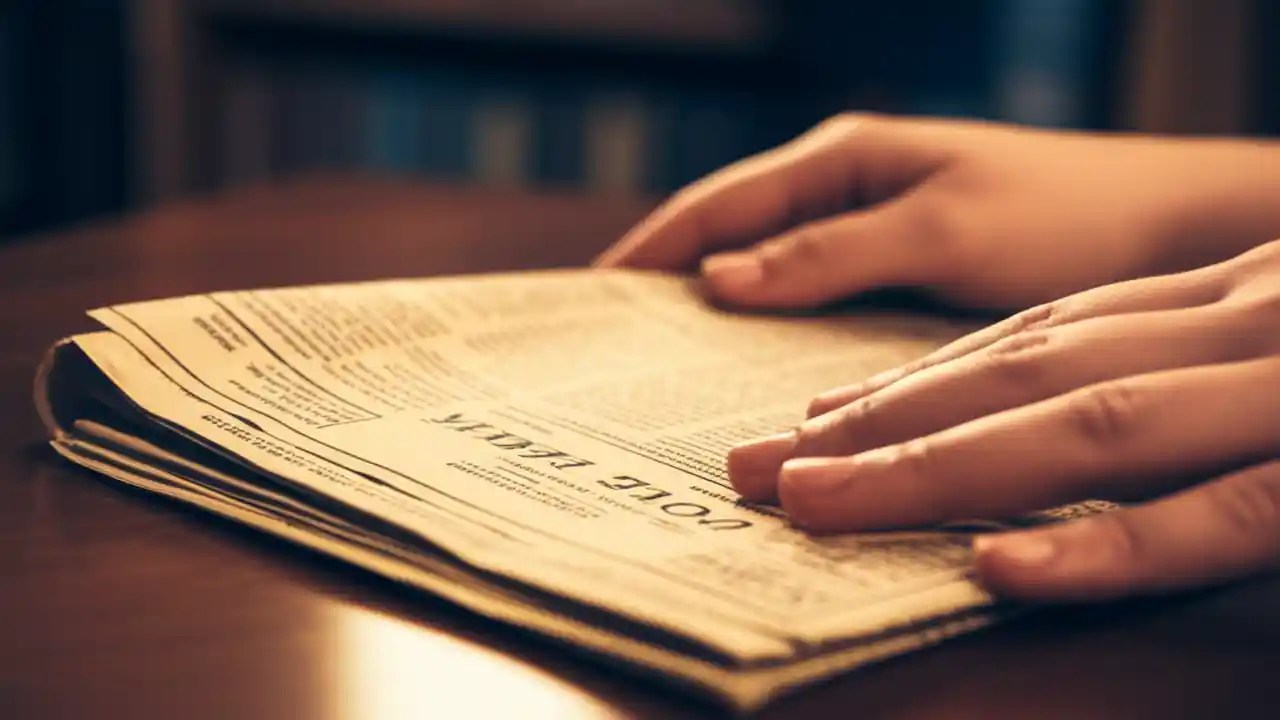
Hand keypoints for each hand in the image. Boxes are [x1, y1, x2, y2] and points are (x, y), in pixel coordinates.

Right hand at [597, 114, 1279, 309]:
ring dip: (713, 320)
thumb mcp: (941, 232)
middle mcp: (845, 193)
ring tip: (657, 377)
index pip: (715, 207)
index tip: (585, 303)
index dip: (647, 253)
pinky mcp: (896, 274)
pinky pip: (810, 306)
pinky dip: (770, 337)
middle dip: (664, 289)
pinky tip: (752, 379)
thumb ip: (827, 253)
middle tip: (606, 354)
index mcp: (842, 162)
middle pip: (727, 241)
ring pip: (766, 278)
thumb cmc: (1064, 215)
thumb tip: (716, 279)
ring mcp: (868, 233)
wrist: (1168, 233)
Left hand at [727, 240, 1279, 600]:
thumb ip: (1172, 365)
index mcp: (1223, 300)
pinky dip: (1104, 544)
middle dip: (880, 420)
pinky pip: (1220, 519)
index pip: (1041, 337)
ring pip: (1091, 426)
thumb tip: (1028, 404)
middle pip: (1027, 373)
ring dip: (937, 462)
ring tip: (813, 498)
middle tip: (757, 465)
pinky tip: (994, 566)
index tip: (814, 417)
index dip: (920, 379)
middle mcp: (1238, 328)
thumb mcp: (1273, 346)